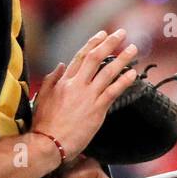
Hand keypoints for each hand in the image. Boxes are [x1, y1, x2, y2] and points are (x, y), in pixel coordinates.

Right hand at [32, 30, 137, 160]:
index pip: (80, 56)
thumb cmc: (44, 123)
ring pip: (107, 72)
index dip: (93, 43)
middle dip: (110, 43)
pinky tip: (133, 73)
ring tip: (133, 49)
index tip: (103, 34)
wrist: (48, 143)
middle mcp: (77, 85)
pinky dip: (124, 81)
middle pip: (95, 58)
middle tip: (122, 33)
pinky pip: (114, 91)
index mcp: (63, 81)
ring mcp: (88, 96)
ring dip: (122, 58)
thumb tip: (61, 65)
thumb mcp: (43, 96)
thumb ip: (52, 79)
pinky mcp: (97, 110)